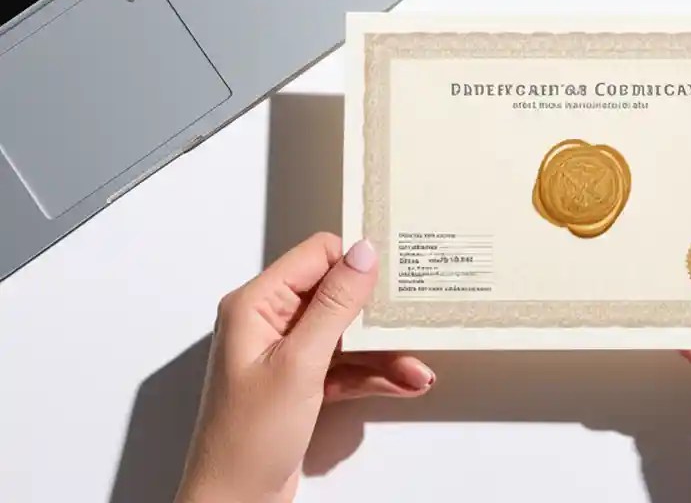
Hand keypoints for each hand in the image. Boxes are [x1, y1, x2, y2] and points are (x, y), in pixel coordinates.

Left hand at [176, 234, 434, 502]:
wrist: (233, 502)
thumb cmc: (246, 439)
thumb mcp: (299, 364)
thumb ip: (334, 305)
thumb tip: (362, 253)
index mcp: (255, 305)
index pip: (314, 256)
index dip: (355, 259)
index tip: (395, 269)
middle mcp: (268, 323)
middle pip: (335, 295)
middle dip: (377, 312)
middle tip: (414, 315)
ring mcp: (286, 355)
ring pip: (347, 335)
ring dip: (383, 351)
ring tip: (417, 367)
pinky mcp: (301, 383)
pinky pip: (346, 366)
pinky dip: (373, 375)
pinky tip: (403, 382)